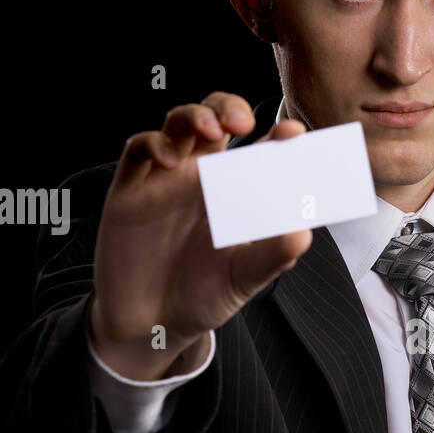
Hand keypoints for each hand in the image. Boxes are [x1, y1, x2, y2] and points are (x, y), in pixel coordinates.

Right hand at [90, 92, 312, 380]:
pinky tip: (172, 159)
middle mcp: (201, 177)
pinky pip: (139, 149)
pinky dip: (155, 144)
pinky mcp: (131, 190)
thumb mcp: (243, 279)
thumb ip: (271, 256)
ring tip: (214, 129)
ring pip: (178, 124)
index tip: (294, 133)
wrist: (152, 324)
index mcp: (234, 191)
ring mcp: (165, 179)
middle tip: (245, 122)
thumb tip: (303, 234)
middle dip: (229, 108)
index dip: (275, 135)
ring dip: (195, 116)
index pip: (257, 150)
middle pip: (215, 119)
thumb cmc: (203, 295)